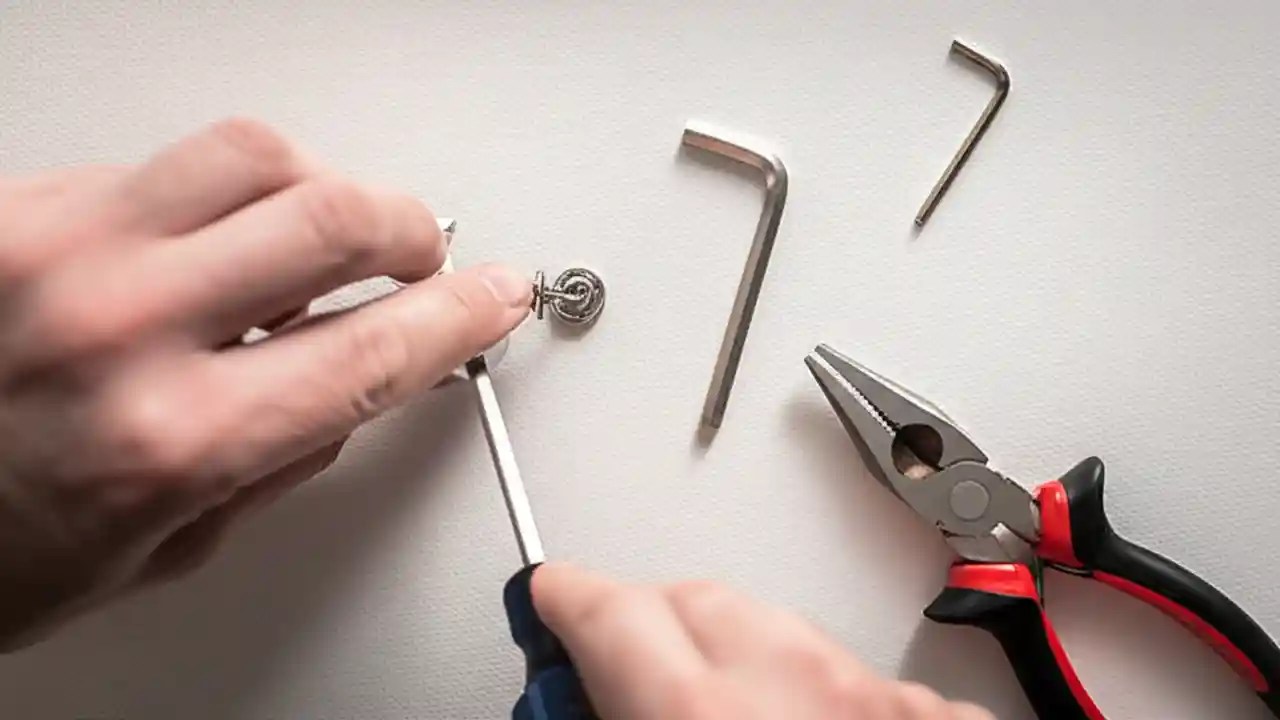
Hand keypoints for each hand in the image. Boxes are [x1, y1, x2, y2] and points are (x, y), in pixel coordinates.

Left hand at [0, 119, 530, 649]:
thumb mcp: (165, 550)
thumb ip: (278, 460)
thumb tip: (357, 381)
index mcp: (175, 437)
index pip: (377, 349)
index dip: (461, 316)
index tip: (493, 297)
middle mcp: (117, 323)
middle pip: (333, 216)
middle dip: (412, 232)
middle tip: (422, 255)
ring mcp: (54, 248)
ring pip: (253, 153)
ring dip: (320, 187)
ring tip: (324, 230)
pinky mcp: (8, 209)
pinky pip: (154, 166)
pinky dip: (209, 199)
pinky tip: (204, 244)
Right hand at [534, 564, 993, 719]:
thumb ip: (612, 710)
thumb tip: (582, 697)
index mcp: (701, 713)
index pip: (606, 609)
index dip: (562, 598)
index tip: (547, 597)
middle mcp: (794, 686)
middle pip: (696, 598)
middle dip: (651, 619)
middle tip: (623, 670)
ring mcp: (876, 697)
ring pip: (782, 627)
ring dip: (740, 653)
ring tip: (725, 712)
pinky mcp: (937, 715)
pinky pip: (860, 674)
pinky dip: (824, 689)